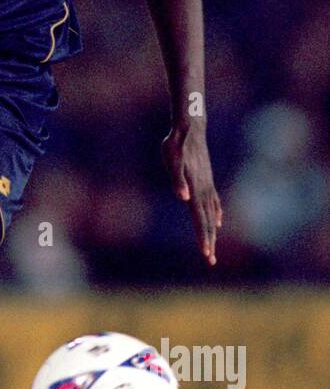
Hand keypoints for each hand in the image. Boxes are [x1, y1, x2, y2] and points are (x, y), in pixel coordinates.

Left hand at [162, 122, 221, 265]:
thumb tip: (183, 197)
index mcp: (195, 189)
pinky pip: (214, 201)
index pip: (199, 218)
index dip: (202, 237)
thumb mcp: (172, 159)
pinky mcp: (206, 179)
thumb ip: (177, 178)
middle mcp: (203, 190)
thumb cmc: (177, 143)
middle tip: (210, 261)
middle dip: (208, 241)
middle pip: (207, 221)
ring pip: (211, 213)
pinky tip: (218, 221)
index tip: (206, 254)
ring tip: (212, 247)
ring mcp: (207, 184)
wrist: (190, 127)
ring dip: (211, 232)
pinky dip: (216, 214)